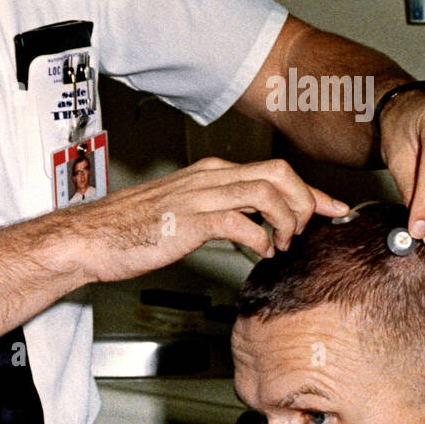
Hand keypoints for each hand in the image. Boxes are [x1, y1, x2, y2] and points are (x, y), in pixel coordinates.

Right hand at [64, 156, 348, 283]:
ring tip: (283, 244)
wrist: (91, 238)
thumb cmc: (134, 229)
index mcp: (212, 173)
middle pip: (280, 173)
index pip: (275, 171)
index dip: (311, 190)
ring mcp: (200, 196)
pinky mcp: (189, 220)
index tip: (333, 208)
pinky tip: (260, 252)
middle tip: (311, 229)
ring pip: (267, 193)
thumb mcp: (187, 211)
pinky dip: (261, 238)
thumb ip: (222, 210)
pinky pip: (240, 221)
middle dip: (306, 200)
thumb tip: (257, 225)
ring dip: (286, 221)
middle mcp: (210, 177)